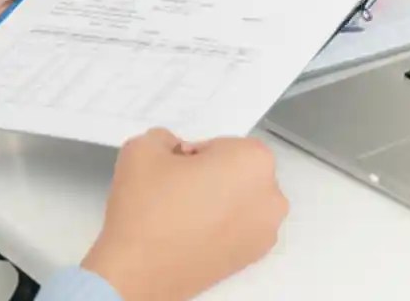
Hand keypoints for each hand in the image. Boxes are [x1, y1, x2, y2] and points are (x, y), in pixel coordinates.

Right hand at [82, 128, 288, 300]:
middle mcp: (271, 195)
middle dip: (210, 176)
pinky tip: (190, 233)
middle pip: (236, 172)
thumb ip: (164, 137)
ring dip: (216, 201)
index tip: (176, 170)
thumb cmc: (147, 209)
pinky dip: (219, 226)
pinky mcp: (254, 257)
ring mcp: (266, 230)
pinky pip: (237, 227)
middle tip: (177, 191)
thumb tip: (172, 148)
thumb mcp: (143, 149)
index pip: (222, 145)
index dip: (194, 155)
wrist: (138, 272)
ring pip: (238, 200)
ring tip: (182, 214)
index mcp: (254, 160)